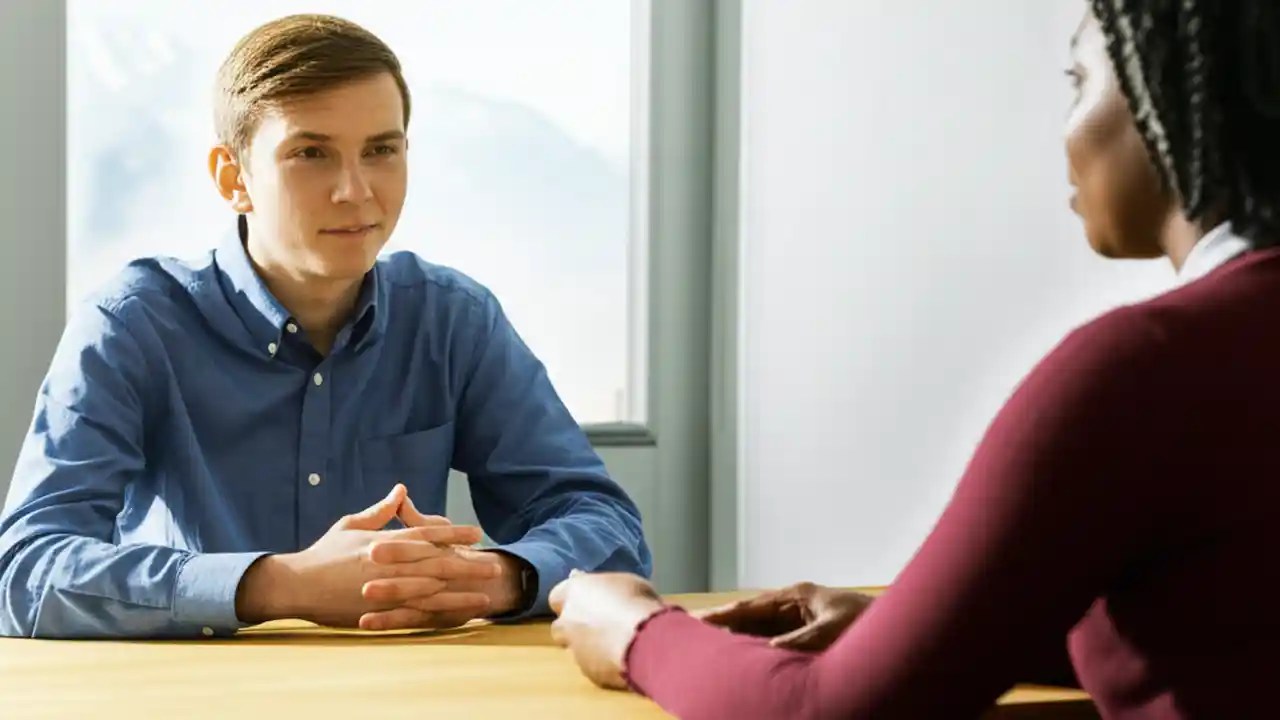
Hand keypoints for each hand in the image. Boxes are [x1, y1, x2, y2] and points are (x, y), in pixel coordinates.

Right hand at [236, 484, 498, 628]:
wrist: (298, 585)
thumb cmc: (323, 554)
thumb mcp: (351, 525)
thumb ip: (380, 511)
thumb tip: (401, 490)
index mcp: (384, 542)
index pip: (427, 535)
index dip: (454, 534)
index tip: (476, 533)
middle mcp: (391, 565)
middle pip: (438, 563)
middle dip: (468, 563)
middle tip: (493, 564)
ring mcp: (387, 590)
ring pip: (433, 590)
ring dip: (462, 591)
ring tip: (486, 593)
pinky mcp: (381, 611)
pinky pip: (417, 613)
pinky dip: (440, 613)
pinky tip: (458, 615)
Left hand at [549, 571, 665, 689]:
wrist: (643, 641)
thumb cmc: (637, 603)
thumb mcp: (628, 582)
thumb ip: (606, 585)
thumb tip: (596, 584)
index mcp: (575, 592)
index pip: (557, 595)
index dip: (571, 599)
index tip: (586, 598)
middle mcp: (568, 621)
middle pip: (560, 626)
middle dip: (573, 627)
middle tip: (596, 624)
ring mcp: (576, 649)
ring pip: (574, 649)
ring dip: (586, 647)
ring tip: (612, 644)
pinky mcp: (588, 672)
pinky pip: (591, 667)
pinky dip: (601, 663)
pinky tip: (621, 660)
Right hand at [695, 582, 873, 650]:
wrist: (898, 628)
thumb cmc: (870, 623)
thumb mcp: (833, 631)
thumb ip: (801, 640)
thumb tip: (768, 652)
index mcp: (796, 596)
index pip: (752, 606)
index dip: (725, 614)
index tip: (699, 620)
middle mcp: (793, 606)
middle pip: (750, 616)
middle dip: (723, 624)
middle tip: (691, 631)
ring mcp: (799, 620)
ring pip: (759, 630)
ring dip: (736, 637)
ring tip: (707, 646)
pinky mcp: (806, 635)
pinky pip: (774, 641)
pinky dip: (755, 648)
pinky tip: (740, 657)